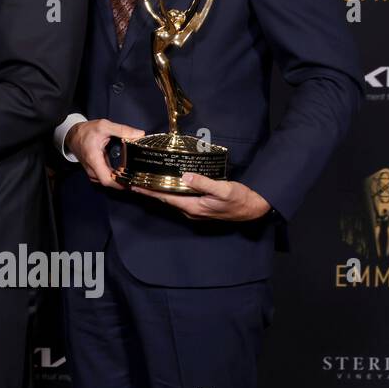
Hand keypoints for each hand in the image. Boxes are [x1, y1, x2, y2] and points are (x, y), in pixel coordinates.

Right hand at [65, 118, 143, 188]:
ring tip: (135, 178)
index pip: (107, 180)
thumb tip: (140, 134)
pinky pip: (106, 178)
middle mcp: (92, 169)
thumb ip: (122, 130)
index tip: (133, 183)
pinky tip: (126, 174)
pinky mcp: (95, 172)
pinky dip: (116, 178)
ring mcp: (93, 172)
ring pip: (108, 182)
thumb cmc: (86, 131)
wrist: (72, 135)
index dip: (121, 184)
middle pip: (110, 183)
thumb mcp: (104, 126)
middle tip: (140, 180)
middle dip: (125, 183)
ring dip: (121, 181)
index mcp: (94, 159)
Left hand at [133, 174, 271, 220]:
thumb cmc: (240, 199)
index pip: (165, 198)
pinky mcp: (200, 207)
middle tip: (135, 180)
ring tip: (146, 180)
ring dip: (159, 191)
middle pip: (165, 199)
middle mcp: (191, 211)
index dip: (149, 192)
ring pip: (172, 199)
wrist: (254, 209)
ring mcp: (195, 210)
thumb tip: (185, 176)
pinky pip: (180, 199)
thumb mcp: (223, 189)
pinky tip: (168, 184)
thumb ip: (204, 183)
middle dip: (150, 191)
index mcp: (193, 207)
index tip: (134, 186)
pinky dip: (171, 191)